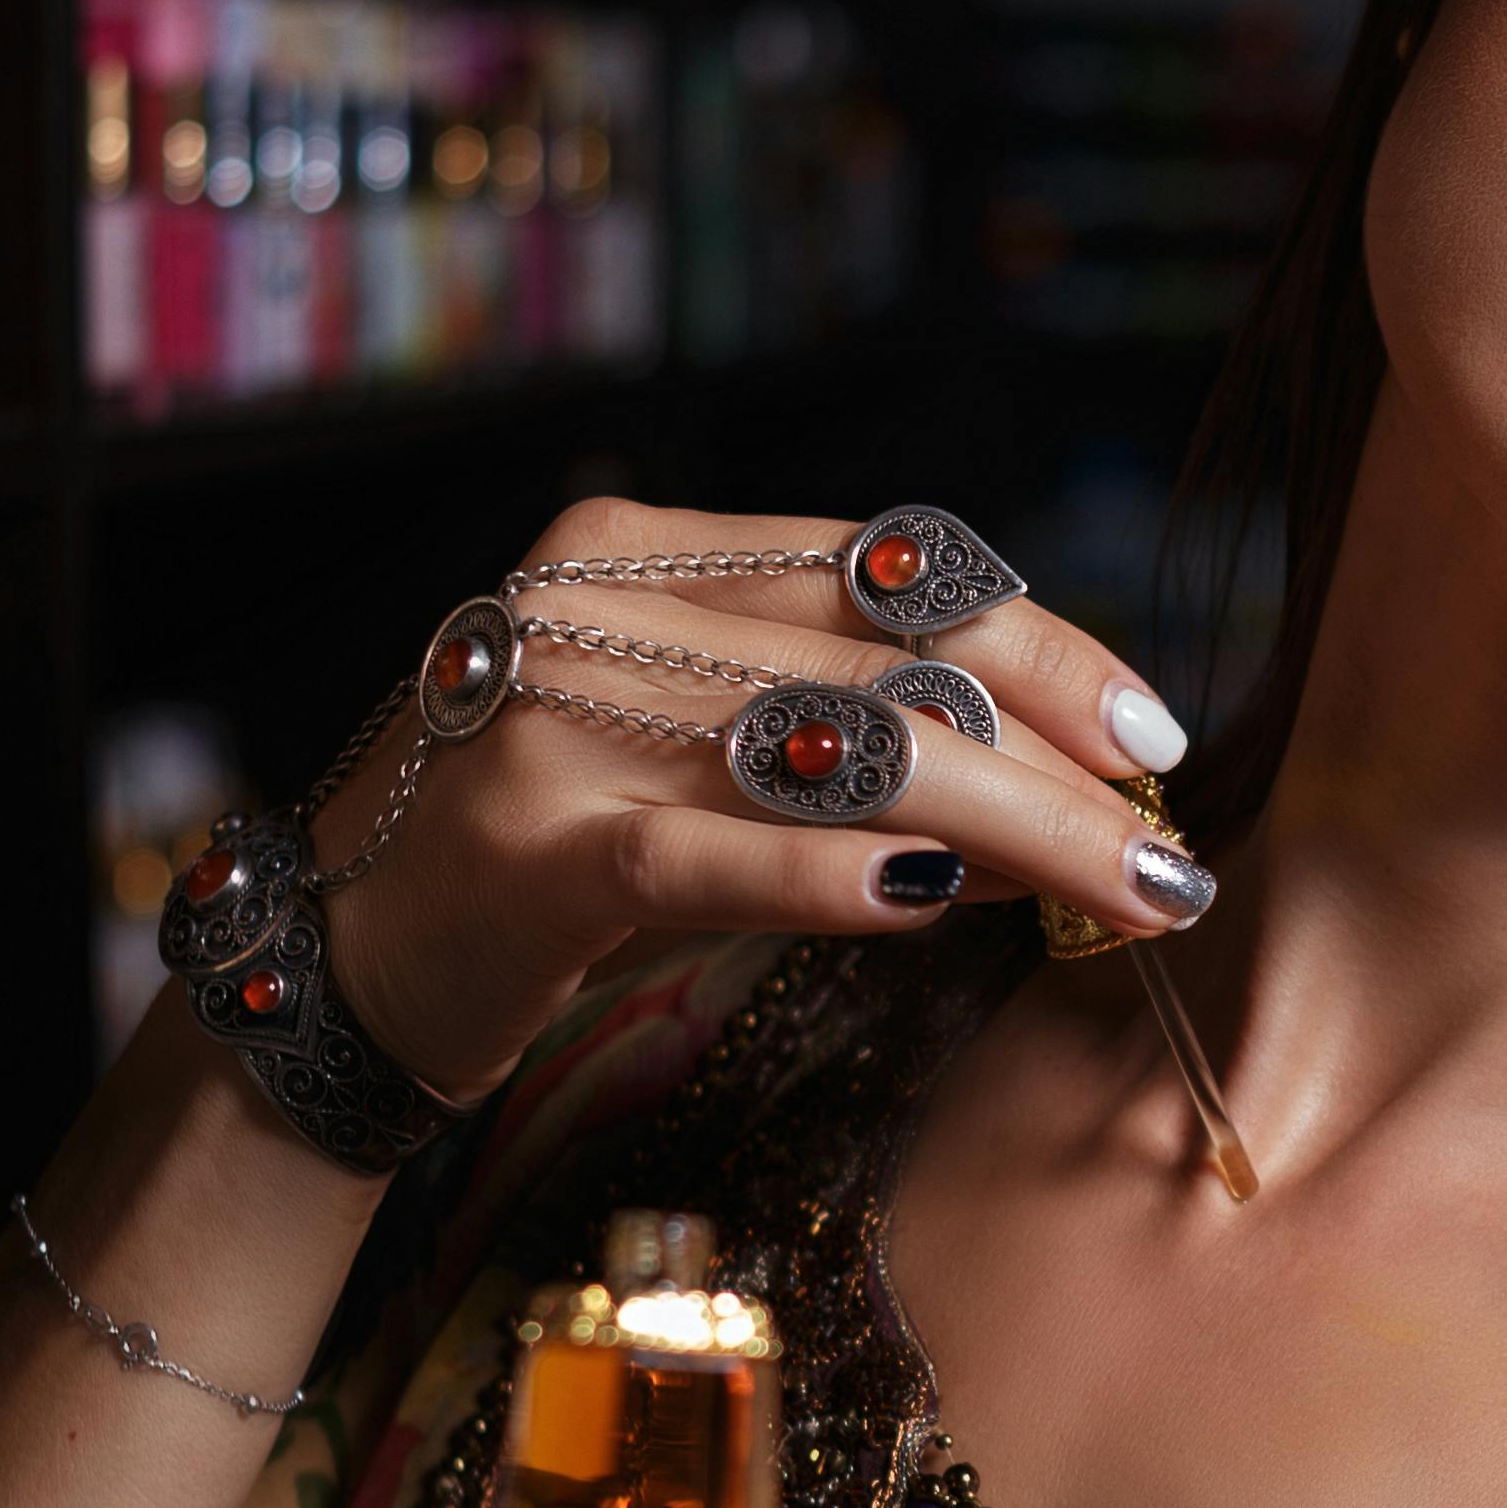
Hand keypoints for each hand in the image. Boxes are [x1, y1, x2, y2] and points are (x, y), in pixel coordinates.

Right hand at [303, 495, 1209, 1107]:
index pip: (884, 574)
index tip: (1149, 732)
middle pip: (880, 666)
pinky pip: (706, 852)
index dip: (1037, 646)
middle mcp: (586, 605)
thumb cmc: (549, 862)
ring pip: (826, 751)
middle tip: (1170, 848)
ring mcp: (545, 718)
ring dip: (1004, 828)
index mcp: (634, 544)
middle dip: (1053, 763)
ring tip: (1117, 891)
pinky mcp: (522, 846)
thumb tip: (1065, 797)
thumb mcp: (702, 770)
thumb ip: (852, 756)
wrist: (336, 963)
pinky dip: (828, 877)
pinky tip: (934, 905)